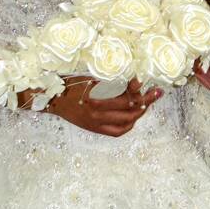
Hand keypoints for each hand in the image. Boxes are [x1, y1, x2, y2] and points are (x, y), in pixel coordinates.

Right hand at [39, 75, 161, 136]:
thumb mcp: (89, 77)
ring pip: (126, 122)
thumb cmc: (70, 84)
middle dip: (146, 101)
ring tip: (147, 102)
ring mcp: (97, 123)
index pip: (125, 96)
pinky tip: (134, 117)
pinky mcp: (95, 129)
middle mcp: (98, 114)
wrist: (54, 99)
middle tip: (156, 92)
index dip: (137, 89)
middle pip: (130, 110)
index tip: (144, 80)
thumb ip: (109, 78)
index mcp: (96, 99)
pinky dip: (128, 125)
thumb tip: (132, 76)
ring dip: (139, 112)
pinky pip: (117, 132)